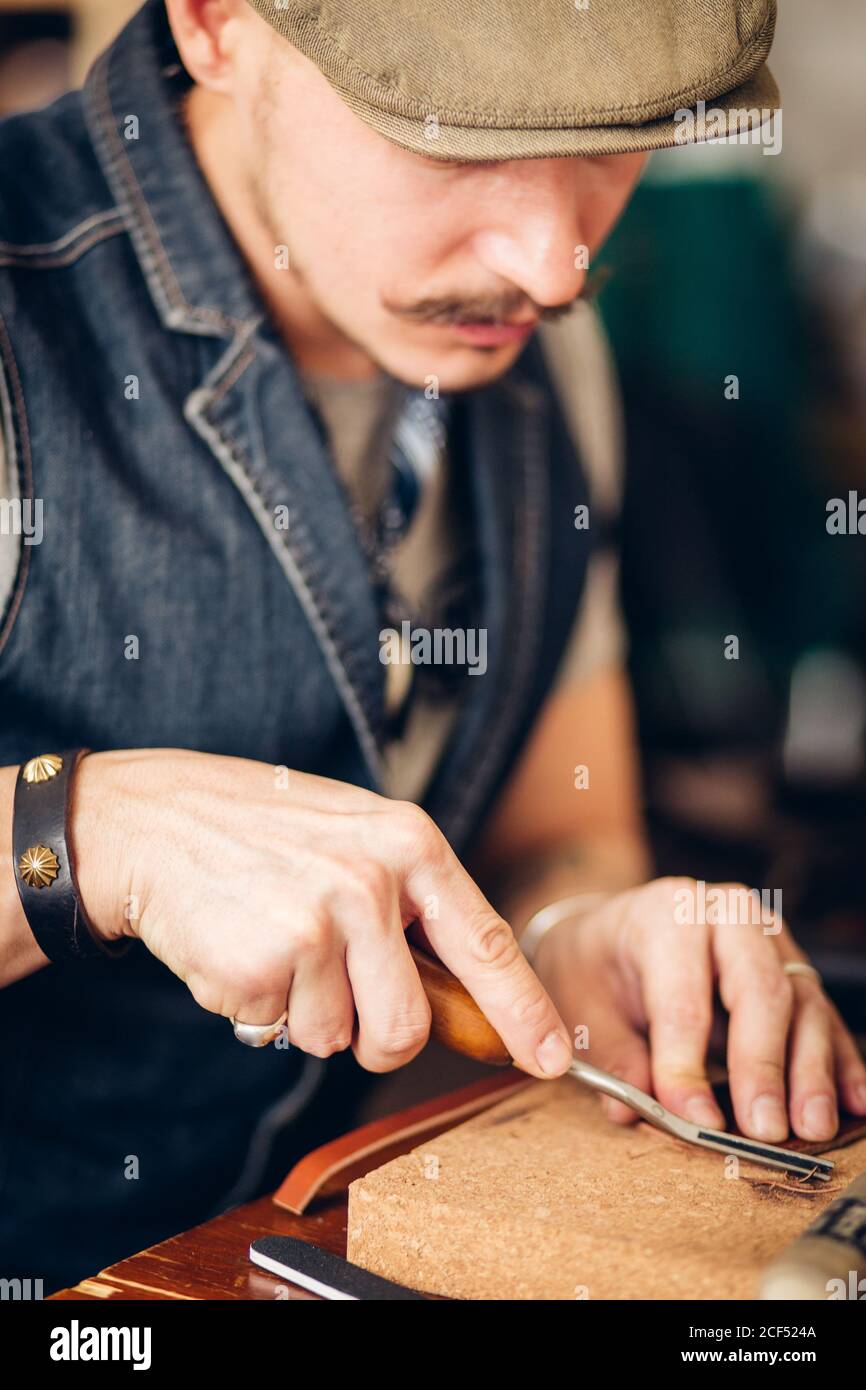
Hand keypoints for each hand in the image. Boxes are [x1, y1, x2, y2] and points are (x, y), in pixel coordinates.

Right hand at [71, 748, 573, 1077]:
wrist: (155, 820)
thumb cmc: (263, 832)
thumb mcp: (357, 836)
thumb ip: (410, 903)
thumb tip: (461, 1000)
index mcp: (409, 843)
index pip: (487, 944)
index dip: (525, 1011)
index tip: (552, 1058)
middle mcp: (372, 882)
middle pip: (406, 1029)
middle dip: (375, 1042)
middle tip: (338, 1003)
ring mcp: (317, 923)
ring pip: (335, 1039)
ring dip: (302, 1014)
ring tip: (275, 945)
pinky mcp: (263, 962)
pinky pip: (276, 1031)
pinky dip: (254, 1008)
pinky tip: (239, 947)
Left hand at [531, 877, 865, 1142]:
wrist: (611, 930)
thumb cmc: (596, 965)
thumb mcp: (583, 1004)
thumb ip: (611, 1057)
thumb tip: (633, 1110)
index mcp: (667, 915)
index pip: (682, 996)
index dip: (686, 1063)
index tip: (693, 1118)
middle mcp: (727, 917)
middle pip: (759, 989)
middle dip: (763, 1064)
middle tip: (764, 1128)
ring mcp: (768, 939)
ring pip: (802, 1003)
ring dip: (810, 1070)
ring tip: (809, 1126)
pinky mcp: (793, 967)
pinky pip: (822, 1014)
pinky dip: (838, 1060)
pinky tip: (852, 1101)